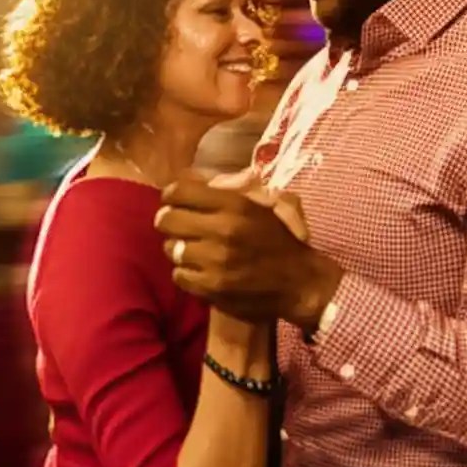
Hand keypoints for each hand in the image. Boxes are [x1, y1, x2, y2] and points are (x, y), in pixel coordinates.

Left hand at [155, 171, 341, 328]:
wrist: (300, 284)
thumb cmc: (281, 241)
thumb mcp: (264, 206)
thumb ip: (232, 189)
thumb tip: (198, 178)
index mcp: (236, 206)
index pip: (181, 191)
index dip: (171, 195)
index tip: (172, 200)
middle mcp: (223, 231)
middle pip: (167, 220)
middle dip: (168, 221)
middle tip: (175, 225)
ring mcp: (215, 262)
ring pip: (171, 249)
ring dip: (178, 249)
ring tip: (191, 250)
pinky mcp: (211, 288)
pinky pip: (179, 276)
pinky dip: (186, 273)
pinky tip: (199, 270)